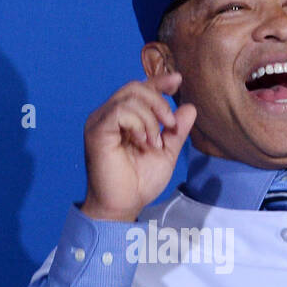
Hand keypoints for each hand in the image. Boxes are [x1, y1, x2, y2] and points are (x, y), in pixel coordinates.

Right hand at [81, 71, 197, 222]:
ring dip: (151, 117)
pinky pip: (120, 111)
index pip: (139, 89)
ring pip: (130, 96)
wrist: (123, 205)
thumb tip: (190, 107)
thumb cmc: (139, 183)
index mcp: (123, 119)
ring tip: (154, 143)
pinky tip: (143, 141)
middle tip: (170, 125)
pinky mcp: (97, 131)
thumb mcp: (166, 152)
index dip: (158, 81)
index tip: (178, 80)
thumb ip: (176, 131)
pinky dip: (139, 123)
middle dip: (159, 102)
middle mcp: (108, 116)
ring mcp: (100, 121)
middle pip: (135, 87)